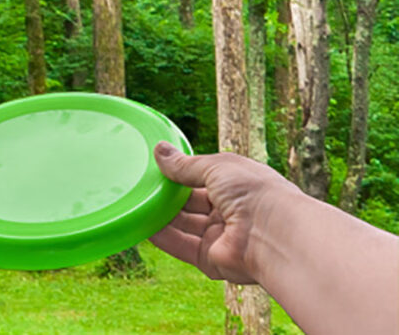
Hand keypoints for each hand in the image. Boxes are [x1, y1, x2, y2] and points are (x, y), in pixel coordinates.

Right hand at [147, 141, 301, 283]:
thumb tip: (160, 151)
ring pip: (183, 226)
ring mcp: (220, 237)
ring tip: (136, 205)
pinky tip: (142, 227)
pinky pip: (181, 247)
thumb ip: (186, 164)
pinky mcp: (210, 259)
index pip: (205, 181)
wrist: (274, 234)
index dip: (182, 176)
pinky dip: (162, 237)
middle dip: (168, 198)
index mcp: (238, 187)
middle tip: (142, 188)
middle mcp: (231, 213)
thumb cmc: (255, 192)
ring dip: (161, 217)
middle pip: (192, 205)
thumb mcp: (217, 167)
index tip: (158, 170)